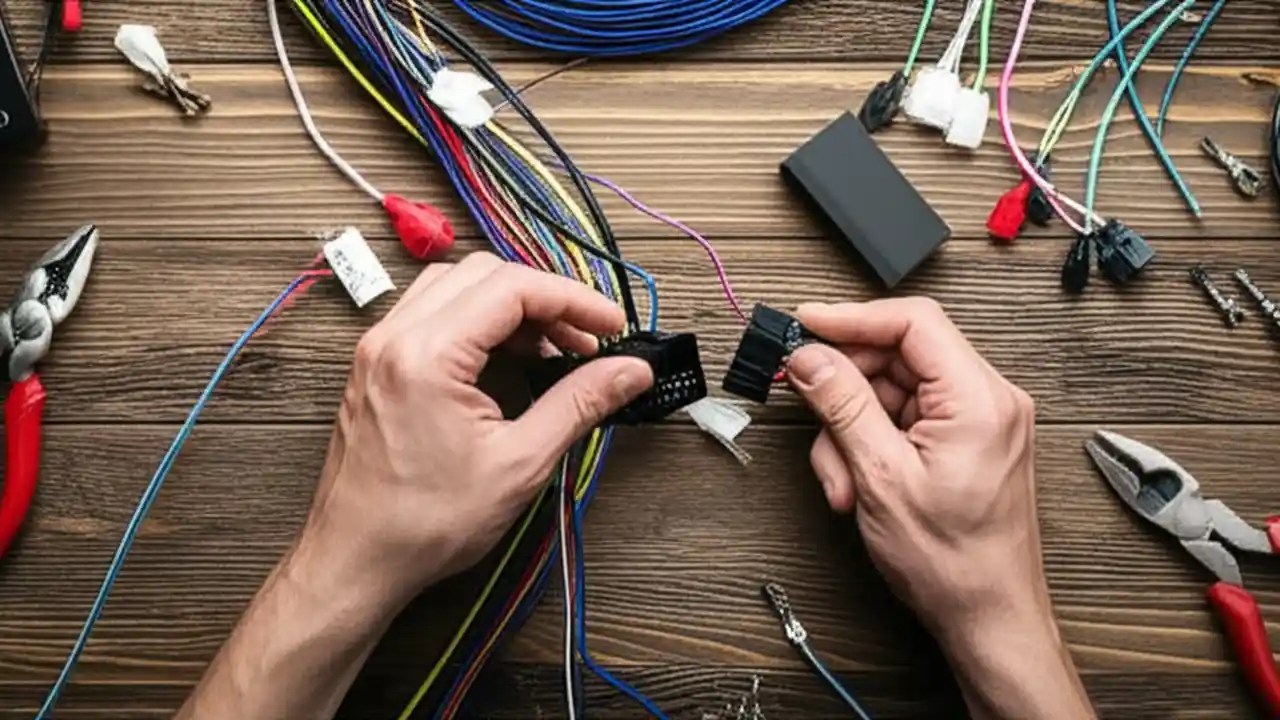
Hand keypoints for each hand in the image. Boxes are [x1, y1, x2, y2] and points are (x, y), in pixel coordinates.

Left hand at [302, 252, 653, 608]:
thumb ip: (580, 404)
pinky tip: (507, 358)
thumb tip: (631, 371)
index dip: (574, 299)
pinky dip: (476, 321)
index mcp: (426, 354)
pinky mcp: (375, 367)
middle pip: (483, 274)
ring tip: (552, 347)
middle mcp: (394, 338)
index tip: (612, 326)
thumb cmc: (425, 523)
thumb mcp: (520, 463)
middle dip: (545, 297)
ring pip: (454, 286)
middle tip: (587, 338)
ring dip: (509, 305)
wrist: (356, 561)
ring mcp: (378, 350)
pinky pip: (431, 314)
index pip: (512, 287)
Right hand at [786, 299, 1090, 719]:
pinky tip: (858, 485)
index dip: (851, 318)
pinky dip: (871, 446)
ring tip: (843, 480)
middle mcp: (988, 401)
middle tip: (805, 403)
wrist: (988, 617)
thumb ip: (843, 406)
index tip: (806, 326)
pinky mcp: (964, 443)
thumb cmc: (954, 563)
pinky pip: (905, 420)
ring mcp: (978, 422)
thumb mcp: (880, 477)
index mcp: (980, 399)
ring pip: (892, 392)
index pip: (912, 323)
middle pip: (898, 357)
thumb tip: (812, 358)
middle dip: (845, 389)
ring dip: (852, 429)